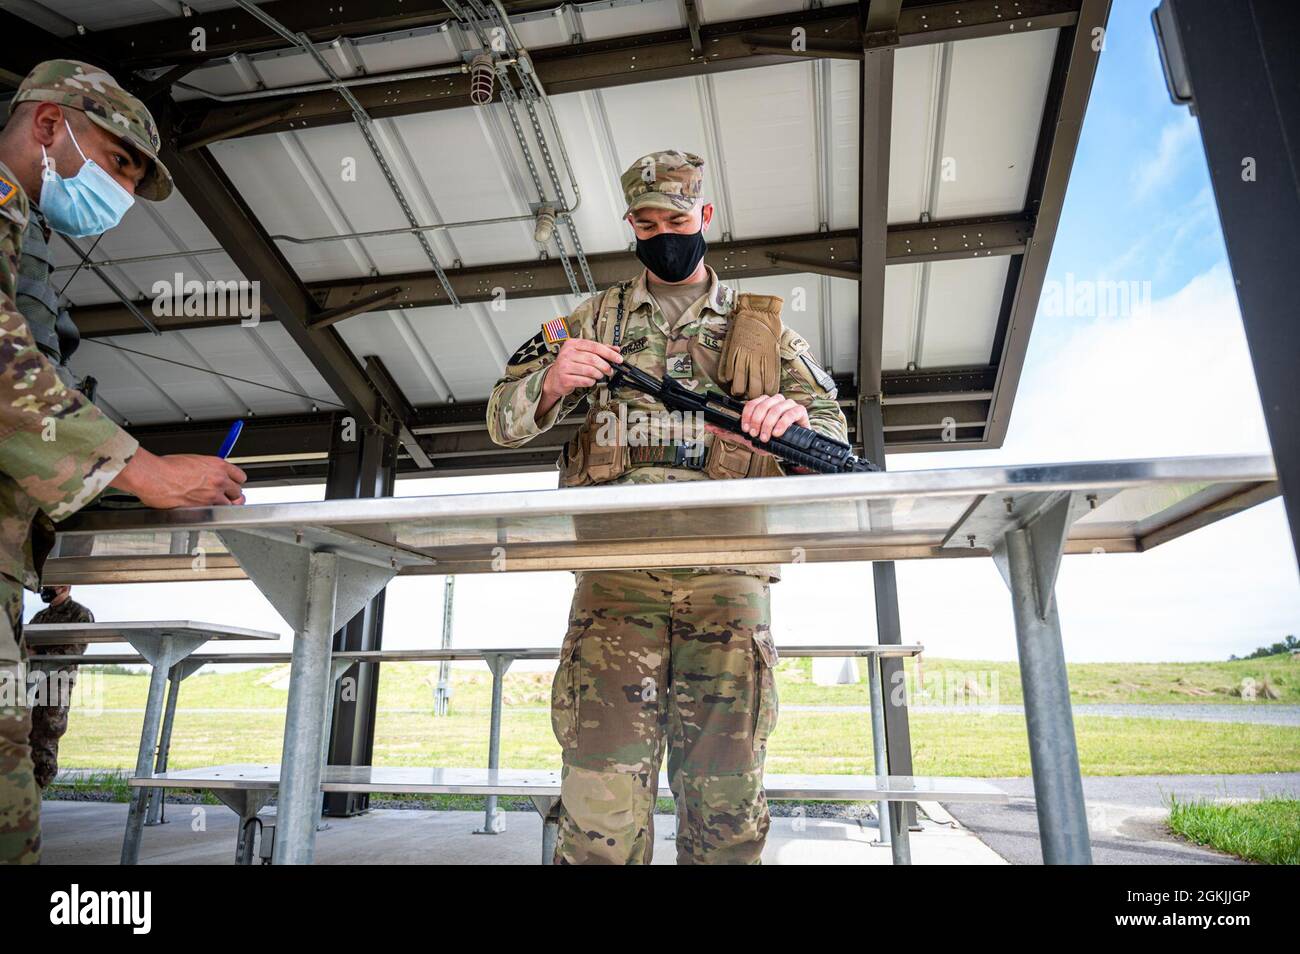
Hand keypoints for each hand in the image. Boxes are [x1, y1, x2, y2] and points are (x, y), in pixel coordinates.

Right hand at [112, 448, 247, 507]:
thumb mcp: (193, 460)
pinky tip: (205, 509)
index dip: (236, 482)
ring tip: (215, 504)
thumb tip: (210, 474)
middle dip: (232, 495)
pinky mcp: (203, 507)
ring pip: (230, 505)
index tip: (233, 484)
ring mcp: (212, 495)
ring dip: (224, 505)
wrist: (153, 475)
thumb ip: (207, 468)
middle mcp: (219, 480)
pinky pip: (216, 512)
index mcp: (217, 465)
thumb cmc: (166, 466)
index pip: (240, 476)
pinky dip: (212, 512)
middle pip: (238, 492)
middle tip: (226, 496)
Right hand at [540, 338, 622, 402]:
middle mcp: (567, 353)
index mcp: (572, 343)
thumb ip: (599, 349)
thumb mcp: (582, 353)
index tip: (618, 358)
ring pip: (589, 370)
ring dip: (598, 374)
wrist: (554, 378)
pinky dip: (591, 382)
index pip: (594, 346)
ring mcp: (564, 366)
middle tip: (610, 370)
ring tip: (600, 375)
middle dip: (605, 366)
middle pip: (593, 358)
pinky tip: (590, 381)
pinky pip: (584, 380)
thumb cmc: (570, 364)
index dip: (609, 353)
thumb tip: (615, 349)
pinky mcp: (565, 378)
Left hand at [706, 393, 809, 455]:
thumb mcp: (750, 438)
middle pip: (763, 405)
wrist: (791, 447)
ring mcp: (788, 405)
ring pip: (775, 408)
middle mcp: (775, 402)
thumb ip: (731, 432)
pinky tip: (777, 433)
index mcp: (763, 404)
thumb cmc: (771, 440)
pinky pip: (790, 414)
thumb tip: (711, 428)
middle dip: (756, 421)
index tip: (745, 429)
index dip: (747, 416)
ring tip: (766, 437)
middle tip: (755, 434)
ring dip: (768, 424)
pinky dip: (782, 424)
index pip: (752, 403)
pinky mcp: (799, 412)